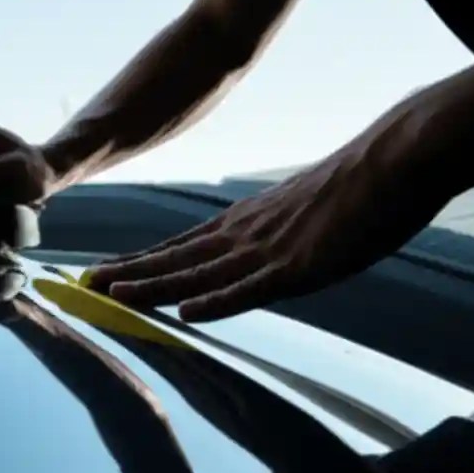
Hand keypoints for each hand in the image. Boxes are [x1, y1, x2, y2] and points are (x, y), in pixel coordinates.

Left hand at [86, 144, 451, 321]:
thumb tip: (250, 254)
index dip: (137, 263)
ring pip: (199, 273)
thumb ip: (265, 235)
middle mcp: (243, 236)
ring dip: (154, 286)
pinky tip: (186, 311)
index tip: (99, 273)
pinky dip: (218, 301)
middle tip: (81, 284)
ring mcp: (268, 251)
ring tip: (111, 294)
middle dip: (127, 273)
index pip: (176, 248)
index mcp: (241, 225)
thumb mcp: (293, 213)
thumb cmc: (351, 188)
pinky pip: (252, 288)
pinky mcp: (299, 266)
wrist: (392, 161)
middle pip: (174, 259)